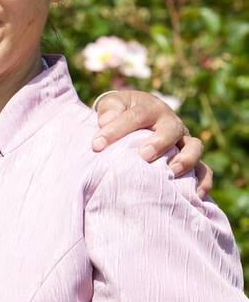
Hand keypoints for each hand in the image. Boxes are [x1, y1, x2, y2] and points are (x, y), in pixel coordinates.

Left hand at [91, 90, 210, 195]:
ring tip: (171, 172)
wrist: (137, 116)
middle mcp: (170, 123)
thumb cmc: (120, 113)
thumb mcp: (112, 105)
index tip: (97, 145)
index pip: (135, 117)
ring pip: (195, 147)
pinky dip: (202, 182)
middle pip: (172, 129)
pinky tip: (194, 196)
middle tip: (143, 155)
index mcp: (149, 108)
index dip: (115, 130)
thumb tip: (106, 122)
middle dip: (159, 142)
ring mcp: (183, 141)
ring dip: (186, 160)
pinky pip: (205, 170)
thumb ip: (108, 111)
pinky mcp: (191, 159)